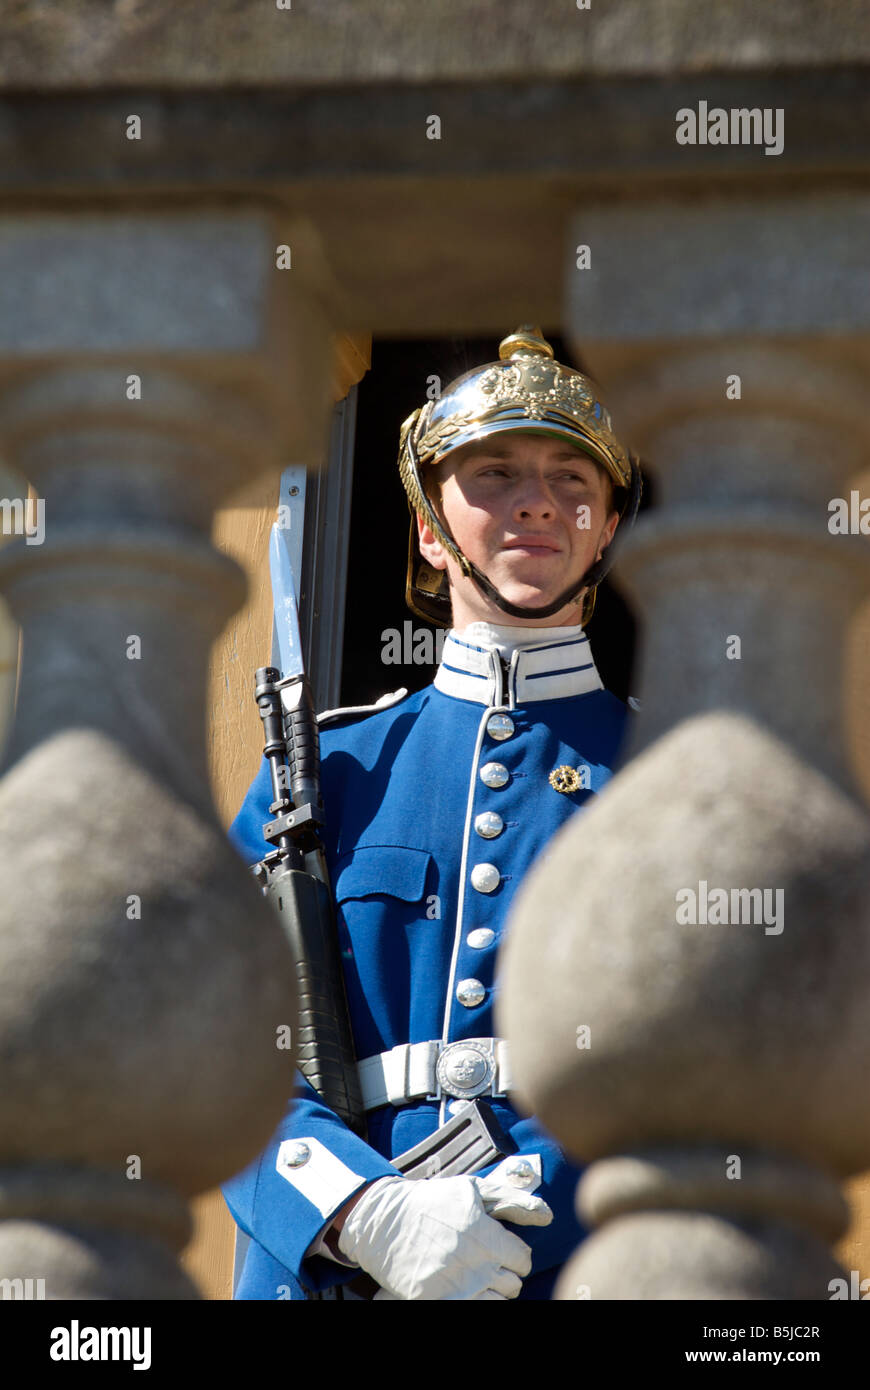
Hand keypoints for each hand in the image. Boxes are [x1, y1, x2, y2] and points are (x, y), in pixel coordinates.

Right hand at [337, 1173, 548, 1299]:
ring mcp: (455, 1286)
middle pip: (513, 1284)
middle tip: (483, 1258)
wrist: (384, 1221)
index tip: (498, 1246)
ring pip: (497, 1301)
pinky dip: (473, 1299)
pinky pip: (474, 1308)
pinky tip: (462, 1285)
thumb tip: (548, 1215)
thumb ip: (513, 1201)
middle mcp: (474, 1264)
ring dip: (490, 1289)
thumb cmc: (432, 1201)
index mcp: (485, 1234)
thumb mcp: (472, 1190)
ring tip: (473, 1272)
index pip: (524, 1260)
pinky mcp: (437, 1300)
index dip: (514, 1252)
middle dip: (503, 1271)